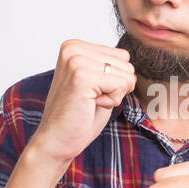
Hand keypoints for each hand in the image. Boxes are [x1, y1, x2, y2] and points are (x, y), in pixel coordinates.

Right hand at [29, 39, 135, 165]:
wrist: (56, 141)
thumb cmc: (77, 117)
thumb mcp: (98, 83)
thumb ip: (111, 67)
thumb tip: (133, 64)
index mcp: (74, 46)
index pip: (122, 56)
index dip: (114, 80)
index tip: (91, 92)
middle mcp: (73, 48)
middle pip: (126, 63)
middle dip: (116, 86)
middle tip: (90, 100)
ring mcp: (76, 61)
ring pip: (126, 74)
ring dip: (114, 94)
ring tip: (89, 102)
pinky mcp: (82, 76)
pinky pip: (121, 85)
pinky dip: (112, 101)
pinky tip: (90, 105)